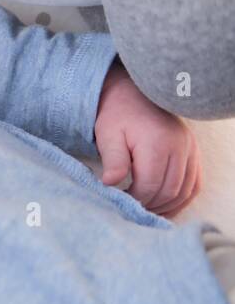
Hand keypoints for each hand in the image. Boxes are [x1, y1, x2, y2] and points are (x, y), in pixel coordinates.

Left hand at [94, 59, 201, 216]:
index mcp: (157, 143)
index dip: (135, 199)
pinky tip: (164, 204)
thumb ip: (113, 160)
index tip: (120, 201)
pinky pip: (195, 183)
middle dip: (150, 204)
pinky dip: (181, 198)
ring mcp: (190, 149)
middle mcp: (180, 147)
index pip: (150, 185)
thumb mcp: (108, 135)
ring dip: (167, 205)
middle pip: (169, 190)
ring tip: (145, 209)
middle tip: (131, 208)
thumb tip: (109, 183)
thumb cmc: (117, 116)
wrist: (132, 94)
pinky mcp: (194, 152)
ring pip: (185, 190)